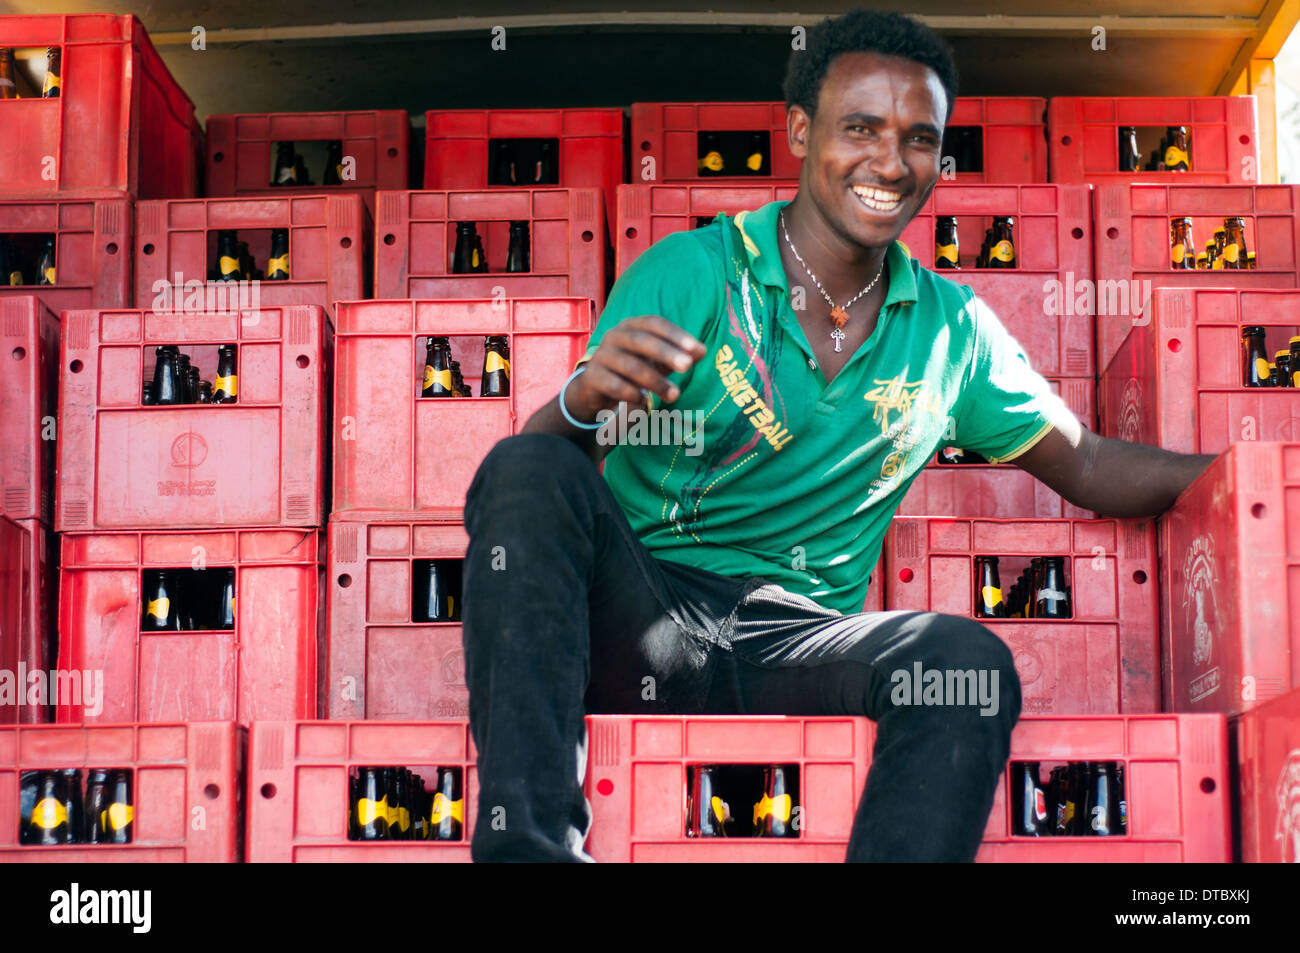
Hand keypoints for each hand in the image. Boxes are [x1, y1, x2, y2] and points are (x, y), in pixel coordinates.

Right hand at [566, 315, 705, 420]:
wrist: (595, 386)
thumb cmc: (633, 367)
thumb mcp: (659, 361)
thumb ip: (680, 355)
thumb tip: (703, 351)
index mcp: (631, 326)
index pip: (654, 323)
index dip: (675, 334)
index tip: (696, 349)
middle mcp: (614, 336)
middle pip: (641, 341)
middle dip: (666, 353)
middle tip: (688, 367)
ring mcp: (600, 356)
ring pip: (630, 366)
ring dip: (654, 381)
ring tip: (675, 395)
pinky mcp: (591, 377)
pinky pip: (613, 384)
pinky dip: (631, 393)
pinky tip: (646, 401)